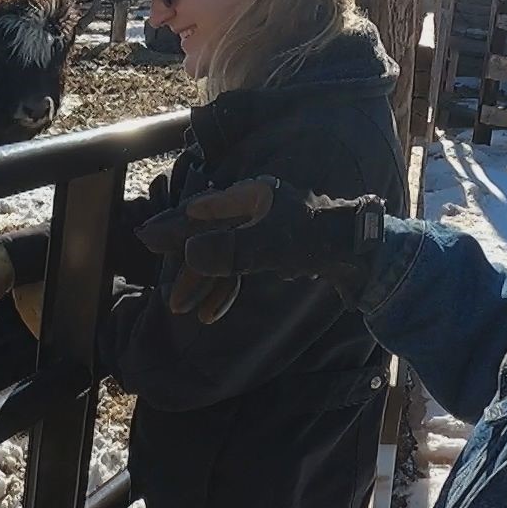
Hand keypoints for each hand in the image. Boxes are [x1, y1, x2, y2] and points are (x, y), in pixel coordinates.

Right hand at [136, 177, 384, 316]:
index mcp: (249, 196)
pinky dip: (226, 288)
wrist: (360, 253)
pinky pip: (240, 268)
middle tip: (168, 296)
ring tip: (184, 311)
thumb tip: (189, 254)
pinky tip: (213, 311)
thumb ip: (228, 250)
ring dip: (204, 284)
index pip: (200, 214)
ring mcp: (263, 232)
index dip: (172, 228)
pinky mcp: (275, 252)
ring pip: (222, 257)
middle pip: (208, 238)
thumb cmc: (315, 239)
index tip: (146, 237)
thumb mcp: (268, 245)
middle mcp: (253, 210)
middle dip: (187, 268)